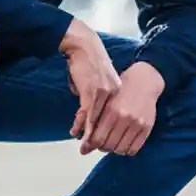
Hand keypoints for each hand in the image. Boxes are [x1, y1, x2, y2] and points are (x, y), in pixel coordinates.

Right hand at [61, 19, 120, 146]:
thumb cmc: (88, 63)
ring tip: (84, 147)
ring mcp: (103, 93)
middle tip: (91, 150)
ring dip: (90, 136)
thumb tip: (88, 111)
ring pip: (98, 121)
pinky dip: (82, 125)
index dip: (109, 131)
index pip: (115, 117)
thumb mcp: (96, 82)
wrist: (83, 46)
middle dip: (99, 139)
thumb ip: (96, 96)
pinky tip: (77, 133)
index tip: (103, 144)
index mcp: (118, 91)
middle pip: (109, 123)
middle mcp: (114, 94)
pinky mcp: (92, 92)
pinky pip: (87, 114)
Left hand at [80, 62, 164, 155]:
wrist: (143, 83)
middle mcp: (124, 118)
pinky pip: (134, 149)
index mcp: (111, 111)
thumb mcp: (105, 103)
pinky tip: (124, 143)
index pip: (97, 138)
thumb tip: (85, 146)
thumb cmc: (120, 93)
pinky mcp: (147, 128)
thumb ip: (94, 122)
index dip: (91, 145)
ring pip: (121, 150)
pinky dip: (126, 150)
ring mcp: (137, 124)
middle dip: (102, 147)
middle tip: (102, 143)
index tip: (89, 146)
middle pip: (109, 146)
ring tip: (113, 142)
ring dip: (114, 149)